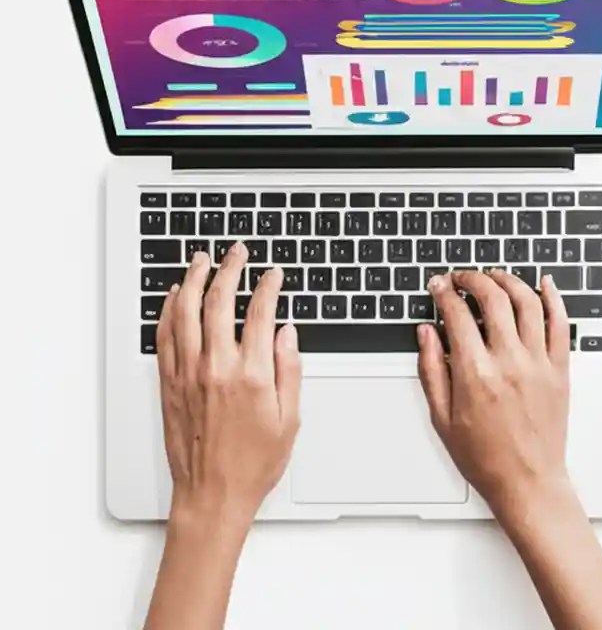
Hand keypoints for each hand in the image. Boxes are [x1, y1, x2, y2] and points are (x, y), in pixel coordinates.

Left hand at [155, 243, 301, 527]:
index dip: (268, 287)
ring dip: (194, 280)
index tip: (272, 275)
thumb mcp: (290, 418)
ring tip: (202, 260)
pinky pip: (165, 336)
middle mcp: (216, 369)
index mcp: (253, 376)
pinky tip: (175, 296)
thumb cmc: (253, 464)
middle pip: (219, 302)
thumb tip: (287, 333)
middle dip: (229, 269)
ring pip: (185, 312)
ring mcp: (188, 374)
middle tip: (236, 253)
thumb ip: (290, 369)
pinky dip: (169, 310)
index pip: (260, 314)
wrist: (212, 494)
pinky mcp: (169, 384)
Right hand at [417, 270, 571, 519]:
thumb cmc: (485, 457)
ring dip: (510, 281)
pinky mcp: (560, 370)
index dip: (445, 293)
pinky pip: (560, 324)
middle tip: (464, 278)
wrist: (527, 482)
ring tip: (496, 277)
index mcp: (475, 374)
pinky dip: (553, 298)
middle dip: (474, 279)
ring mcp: (538, 364)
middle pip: (493, 299)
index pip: (457, 315)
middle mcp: (509, 362)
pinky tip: (544, 285)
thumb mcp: (441, 417)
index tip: (440, 286)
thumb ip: (431, 369)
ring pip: (528, 303)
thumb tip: (425, 333)